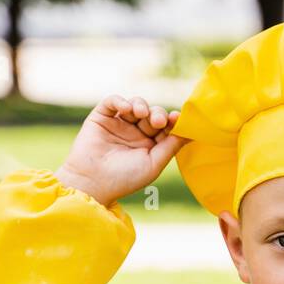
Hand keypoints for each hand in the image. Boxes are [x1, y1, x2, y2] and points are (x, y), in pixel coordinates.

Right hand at [54, 94, 188, 208]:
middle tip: (157, 121)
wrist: (92, 182)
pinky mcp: (101, 117)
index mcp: (150, 145)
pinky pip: (112, 102)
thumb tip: (191, 132)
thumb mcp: (154, 163)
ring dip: (141, 105)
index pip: (165, 127)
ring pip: (135, 105)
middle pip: (152, 114)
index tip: (176, 118)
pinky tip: (126, 109)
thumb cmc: (125, 178)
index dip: (171, 120)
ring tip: (141, 113)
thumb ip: (172, 146)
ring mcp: (118, 124)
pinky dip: (120, 101)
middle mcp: (135, 133)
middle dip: (157, 114)